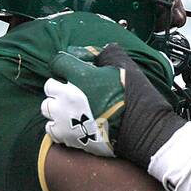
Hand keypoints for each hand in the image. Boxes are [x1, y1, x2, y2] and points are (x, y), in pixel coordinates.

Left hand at [43, 45, 185, 168]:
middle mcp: (68, 97)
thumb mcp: (125, 67)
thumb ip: (106, 54)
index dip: (68, 63)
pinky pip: (51, 129)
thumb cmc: (136, 99)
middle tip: (76, 91)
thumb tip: (97, 52)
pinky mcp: (69, 138)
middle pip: (50, 86)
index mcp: (80, 77)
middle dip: (61, 86)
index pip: (58, 61)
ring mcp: (66, 119)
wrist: (143, 131)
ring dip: (57, 106)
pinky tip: (72, 124)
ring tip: (73, 109)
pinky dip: (58, 126)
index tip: (78, 69)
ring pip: (47, 108)